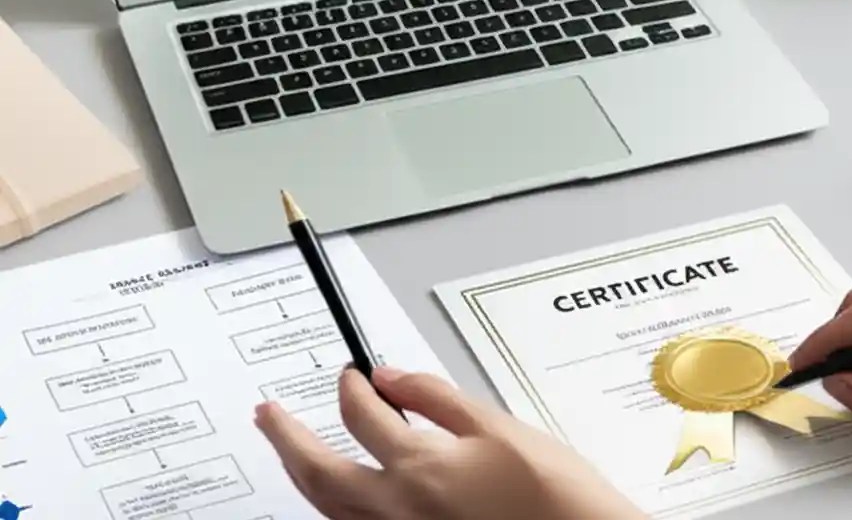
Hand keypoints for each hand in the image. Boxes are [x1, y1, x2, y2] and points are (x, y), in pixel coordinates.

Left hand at [255, 367, 646, 519]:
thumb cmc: (554, 495)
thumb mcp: (501, 428)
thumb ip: (440, 399)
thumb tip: (392, 377)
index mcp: (420, 467)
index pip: (362, 414)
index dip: (351, 386)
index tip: (351, 374)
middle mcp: (397, 510)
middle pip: (318, 471)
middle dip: (285, 437)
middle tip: (267, 415)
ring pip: (327, 508)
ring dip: (301, 474)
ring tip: (288, 451)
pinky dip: (334, 507)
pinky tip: (336, 495)